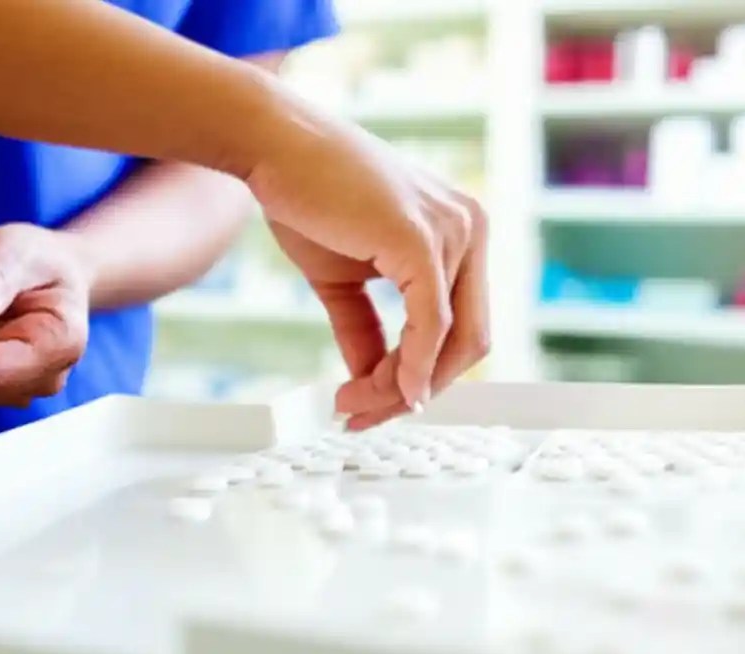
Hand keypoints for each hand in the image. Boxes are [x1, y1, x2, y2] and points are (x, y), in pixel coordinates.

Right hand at [250, 115, 488, 426]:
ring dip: (399, 386)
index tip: (373, 405)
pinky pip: (430, 324)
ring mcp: (453, 231)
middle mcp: (471, 229)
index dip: (423, 375)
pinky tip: (384, 393)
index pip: (463, 324)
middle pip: (470, 340)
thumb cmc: (307, 198)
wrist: (273, 147)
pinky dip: (411, 367)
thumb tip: (374, 382)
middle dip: (417, 390)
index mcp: (461, 233)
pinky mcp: (423, 239)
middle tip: (362, 416)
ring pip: (450, 341)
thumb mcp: (345, 280)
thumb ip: (366, 329)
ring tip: (350, 403)